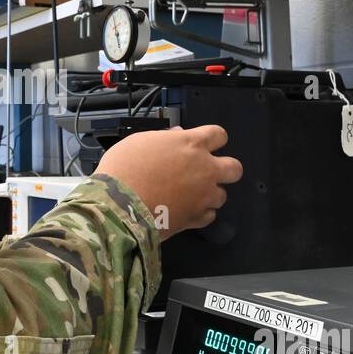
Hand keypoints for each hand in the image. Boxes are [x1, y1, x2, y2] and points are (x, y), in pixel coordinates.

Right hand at [95, 125, 241, 240]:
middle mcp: (204, 169)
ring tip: (189, 195)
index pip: (219, 135)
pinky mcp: (196, 218)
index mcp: (191, 144)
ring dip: (209, 194)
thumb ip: (164, 138)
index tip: (206, 144)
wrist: (118, 205)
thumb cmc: (123, 170)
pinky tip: (184, 209)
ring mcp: (203, 195)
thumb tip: (175, 135)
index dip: (213, 140)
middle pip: (234, 168)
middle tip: (208, 172)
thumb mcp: (139, 141)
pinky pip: (209, 215)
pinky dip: (199, 213)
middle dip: (225, 169)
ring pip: (222, 195)